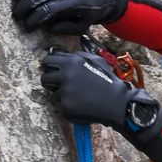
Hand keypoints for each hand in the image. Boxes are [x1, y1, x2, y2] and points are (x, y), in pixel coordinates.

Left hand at [41, 50, 161, 136]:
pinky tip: (83, 105)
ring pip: (55, 94)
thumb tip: (64, 54)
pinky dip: (71, 107)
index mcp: (71, 63)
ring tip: (79, 96)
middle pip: (45, 78)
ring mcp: (65, 93)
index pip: (48, 60)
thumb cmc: (108, 81)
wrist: (117, 102)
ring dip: (63, 95)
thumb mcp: (96, 60)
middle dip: (51, 81)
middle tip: (60, 85)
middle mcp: (65, 76)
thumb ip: (78, 56)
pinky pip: (63, 106)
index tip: (53, 70)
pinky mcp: (66, 107)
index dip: (50, 65)